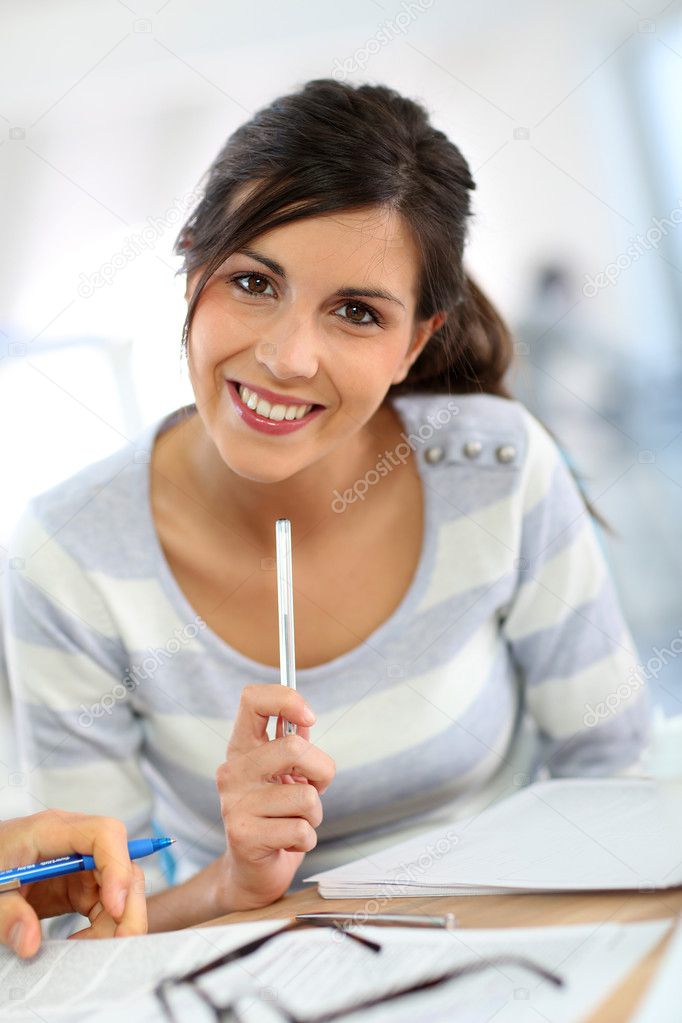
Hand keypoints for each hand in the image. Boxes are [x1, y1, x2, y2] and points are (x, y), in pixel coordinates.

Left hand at [0, 810, 146, 957]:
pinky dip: (104, 929)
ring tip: (92, 950)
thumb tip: (30, 943)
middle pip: (122, 864)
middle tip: (122, 939)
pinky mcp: (80, 887)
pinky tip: (83, 945)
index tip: (114, 907)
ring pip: (121, 889)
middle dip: (128, 904)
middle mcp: (75, 844)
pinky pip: (106, 907)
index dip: (117, 867)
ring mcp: (81, 866)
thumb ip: (7, 914)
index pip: (104, 834)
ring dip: (117, 922)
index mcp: (51, 830)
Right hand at [215, 684, 335, 910]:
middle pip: (293, 747)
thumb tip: (304, 719)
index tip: (309, 718)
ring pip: (305, 796)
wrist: (249, 872)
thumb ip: (293, 744)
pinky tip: (287, 842)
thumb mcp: (283, 775)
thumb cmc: (273, 817)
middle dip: (322, 771)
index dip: (286, 699)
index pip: (252, 700)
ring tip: (296, 821)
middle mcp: (233, 771)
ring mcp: (235, 803)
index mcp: (242, 748)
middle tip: (316, 788)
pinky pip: (302, 830)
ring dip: (315, 814)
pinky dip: (306, 839)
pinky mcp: (244, 836)